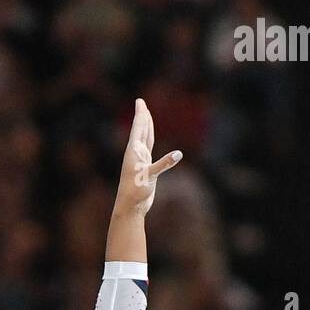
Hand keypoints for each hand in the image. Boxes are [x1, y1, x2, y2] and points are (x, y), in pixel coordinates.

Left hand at [114, 98, 181, 216]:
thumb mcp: (149, 176)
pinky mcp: (145, 169)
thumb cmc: (136, 192)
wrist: (131, 207)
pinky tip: (152, 139)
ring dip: (146, 127)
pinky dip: (152, 142)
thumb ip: (163, 164)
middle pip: (141, 130)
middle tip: (141, 103)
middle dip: (142, 116)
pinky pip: (150, 150)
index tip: (139, 101)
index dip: (141, 114)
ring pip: (145, 139)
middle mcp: (136, 154)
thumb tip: (178, 154)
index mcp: (134, 152)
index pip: (139, 128)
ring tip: (146, 116)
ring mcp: (141, 161)